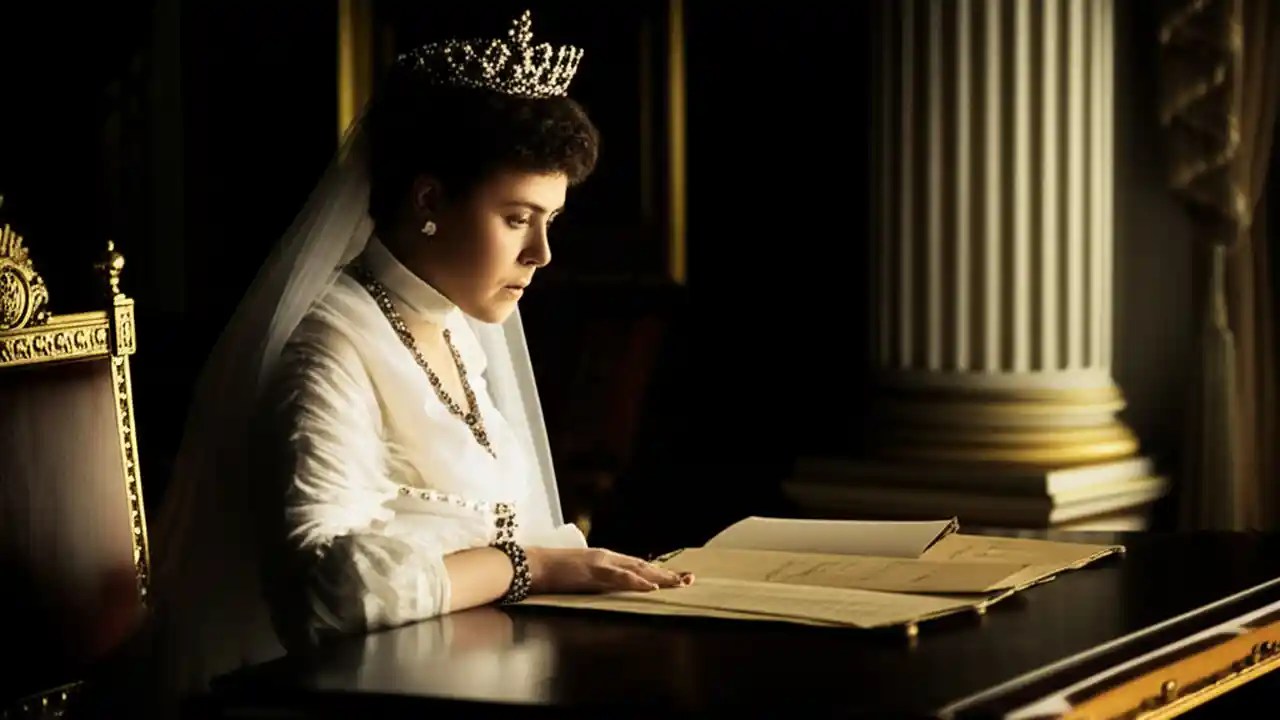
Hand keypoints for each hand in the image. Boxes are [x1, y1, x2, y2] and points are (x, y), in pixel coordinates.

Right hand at [524, 547, 694, 594]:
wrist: (531, 565)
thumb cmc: (550, 572)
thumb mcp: (578, 576)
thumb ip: (594, 579)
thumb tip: (604, 589)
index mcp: (603, 559)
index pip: (636, 565)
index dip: (656, 571)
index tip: (674, 578)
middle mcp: (606, 558)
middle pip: (642, 565)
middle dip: (666, 574)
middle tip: (689, 580)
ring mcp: (600, 562)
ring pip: (637, 569)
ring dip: (659, 577)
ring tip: (679, 583)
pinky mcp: (593, 570)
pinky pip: (619, 577)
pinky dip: (637, 582)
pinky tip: (651, 586)